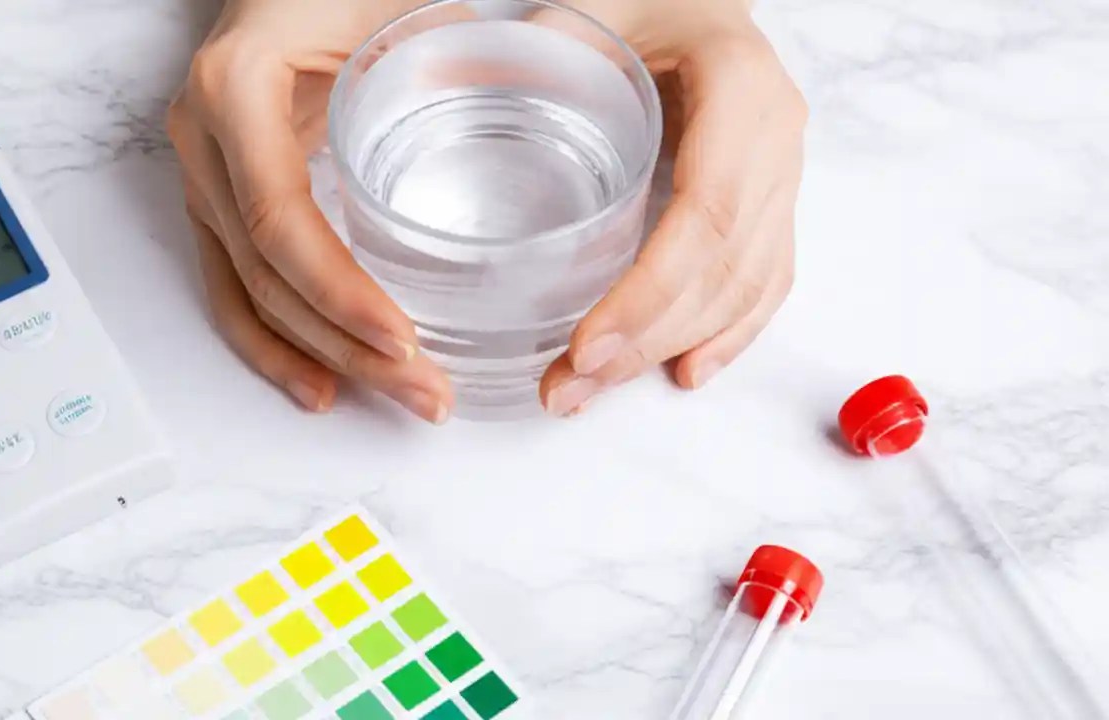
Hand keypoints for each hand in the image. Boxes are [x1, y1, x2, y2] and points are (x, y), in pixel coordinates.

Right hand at [167, 0, 452, 423]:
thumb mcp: (396, 5)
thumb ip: (450, 55)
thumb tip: (529, 103)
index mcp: (235, 87)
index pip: (276, 216)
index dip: (336, 290)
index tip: (401, 339)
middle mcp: (204, 139)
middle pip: (265, 273)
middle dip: (345, 345)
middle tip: (423, 391)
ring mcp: (203, 175)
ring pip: (247, 293)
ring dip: (319, 358)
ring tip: (395, 398)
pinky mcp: (217, 200)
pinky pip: (234, 286)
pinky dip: (274, 343)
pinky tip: (319, 385)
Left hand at [539, 0, 806, 415]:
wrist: (702, 0)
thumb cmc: (647, 0)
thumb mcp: (588, 5)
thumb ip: (524, 47)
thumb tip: (427, 81)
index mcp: (741, 84)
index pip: (708, 211)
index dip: (652, 290)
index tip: (586, 345)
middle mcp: (777, 137)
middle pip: (725, 266)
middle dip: (647, 339)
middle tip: (569, 389)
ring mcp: (784, 173)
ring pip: (747, 286)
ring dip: (673, 349)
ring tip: (597, 390)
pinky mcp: (775, 201)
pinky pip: (766, 280)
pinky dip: (727, 333)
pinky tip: (684, 370)